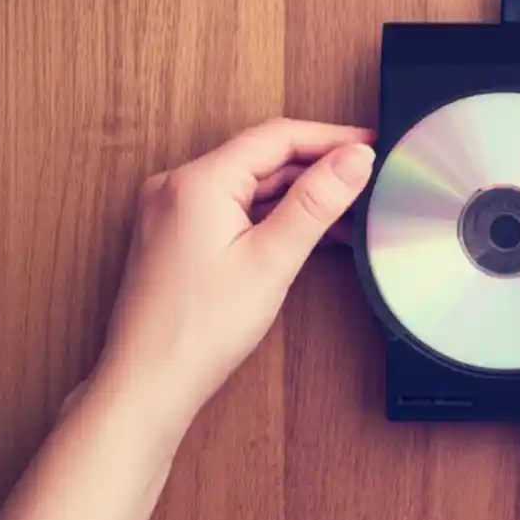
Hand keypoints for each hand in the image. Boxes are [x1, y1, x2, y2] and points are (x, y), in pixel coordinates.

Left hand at [96, 117, 374, 425]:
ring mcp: (172, 210)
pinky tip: (304, 232)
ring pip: (250, 183)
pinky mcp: (176, 234)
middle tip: (367, 178)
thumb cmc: (198, 330)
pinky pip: (233, 207)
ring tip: (347, 210)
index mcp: (197, 182)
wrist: (149, 383)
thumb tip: (354, 157)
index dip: (331, 136)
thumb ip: (317, 202)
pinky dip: (271, 214)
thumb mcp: (272, 260)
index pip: (278, 136)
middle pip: (263, 157)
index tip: (371, 143)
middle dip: (318, 166)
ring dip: (298, 193)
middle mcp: (177, 186)